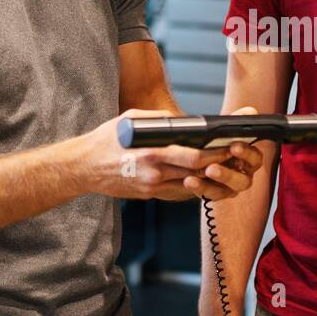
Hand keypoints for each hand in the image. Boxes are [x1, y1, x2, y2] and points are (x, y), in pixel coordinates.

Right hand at [77, 107, 262, 201]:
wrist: (81, 168)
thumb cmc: (104, 141)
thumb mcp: (129, 120)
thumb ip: (157, 120)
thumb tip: (182, 121)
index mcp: (151, 154)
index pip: (193, 158)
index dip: (216, 155)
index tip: (231, 147)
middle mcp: (154, 175)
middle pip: (196, 172)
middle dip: (218, 164)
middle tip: (234, 155)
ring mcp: (152, 188)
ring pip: (189, 184)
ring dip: (208, 176)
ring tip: (223, 164)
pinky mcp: (148, 195)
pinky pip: (176, 190)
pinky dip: (191, 183)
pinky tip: (201, 175)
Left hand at [181, 106, 263, 200]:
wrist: (197, 156)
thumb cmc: (216, 142)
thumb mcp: (223, 131)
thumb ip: (236, 122)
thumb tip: (250, 111)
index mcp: (249, 160)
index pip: (255, 158)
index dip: (246, 153)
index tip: (234, 146)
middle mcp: (243, 176)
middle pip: (243, 180)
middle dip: (227, 174)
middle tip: (212, 167)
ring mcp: (229, 188)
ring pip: (227, 191)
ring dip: (211, 184)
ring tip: (196, 175)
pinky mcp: (214, 194)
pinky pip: (210, 195)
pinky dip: (200, 188)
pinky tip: (189, 180)